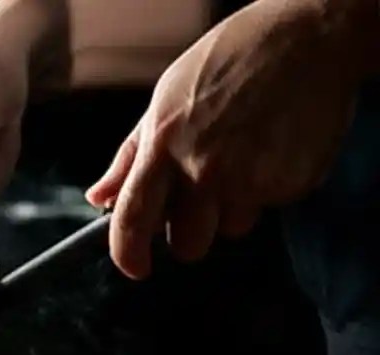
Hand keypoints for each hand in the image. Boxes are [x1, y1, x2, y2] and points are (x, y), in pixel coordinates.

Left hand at [86, 0, 379, 278]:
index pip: (133, 219)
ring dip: (233, 207)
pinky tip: (270, 148)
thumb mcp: (164, 100)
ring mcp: (251, 179)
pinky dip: (267, 188)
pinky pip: (269, 208)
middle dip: (188, 233)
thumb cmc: (227, 61)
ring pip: (231, 229)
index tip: (134, 268)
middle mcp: (204, 169)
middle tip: (200, 200)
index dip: (127, 254)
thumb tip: (97, 198)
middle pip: (187, 244)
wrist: (304, 37)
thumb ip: (130, 157)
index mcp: (163, 146)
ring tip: (243, 156)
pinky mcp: (291, 183)